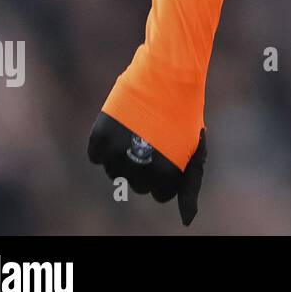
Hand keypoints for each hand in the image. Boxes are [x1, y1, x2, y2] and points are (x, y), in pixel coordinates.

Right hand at [87, 112, 206, 225]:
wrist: (169, 71)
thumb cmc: (185, 111)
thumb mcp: (194, 148)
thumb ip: (189, 184)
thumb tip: (187, 220)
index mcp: (167, 172)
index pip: (162, 195)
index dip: (168, 173)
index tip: (172, 152)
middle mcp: (141, 166)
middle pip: (138, 186)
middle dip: (147, 167)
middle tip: (155, 140)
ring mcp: (118, 152)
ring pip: (115, 173)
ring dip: (124, 158)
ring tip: (139, 132)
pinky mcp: (100, 136)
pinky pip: (96, 156)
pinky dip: (105, 146)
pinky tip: (121, 128)